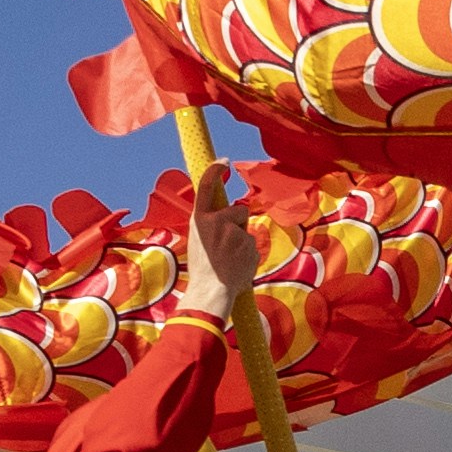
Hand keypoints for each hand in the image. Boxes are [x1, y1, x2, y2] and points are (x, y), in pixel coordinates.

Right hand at [181, 175, 264, 304]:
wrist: (211, 290)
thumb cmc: (203, 267)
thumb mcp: (199, 239)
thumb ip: (210, 224)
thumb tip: (229, 216)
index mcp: (199, 219)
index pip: (207, 186)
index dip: (215, 170)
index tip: (224, 161)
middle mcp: (217, 221)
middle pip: (239, 210)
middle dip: (238, 222)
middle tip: (226, 244)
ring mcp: (235, 233)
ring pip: (247, 230)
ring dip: (242, 241)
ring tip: (230, 258)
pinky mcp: (250, 245)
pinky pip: (253, 245)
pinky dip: (248, 255)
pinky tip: (237, 265)